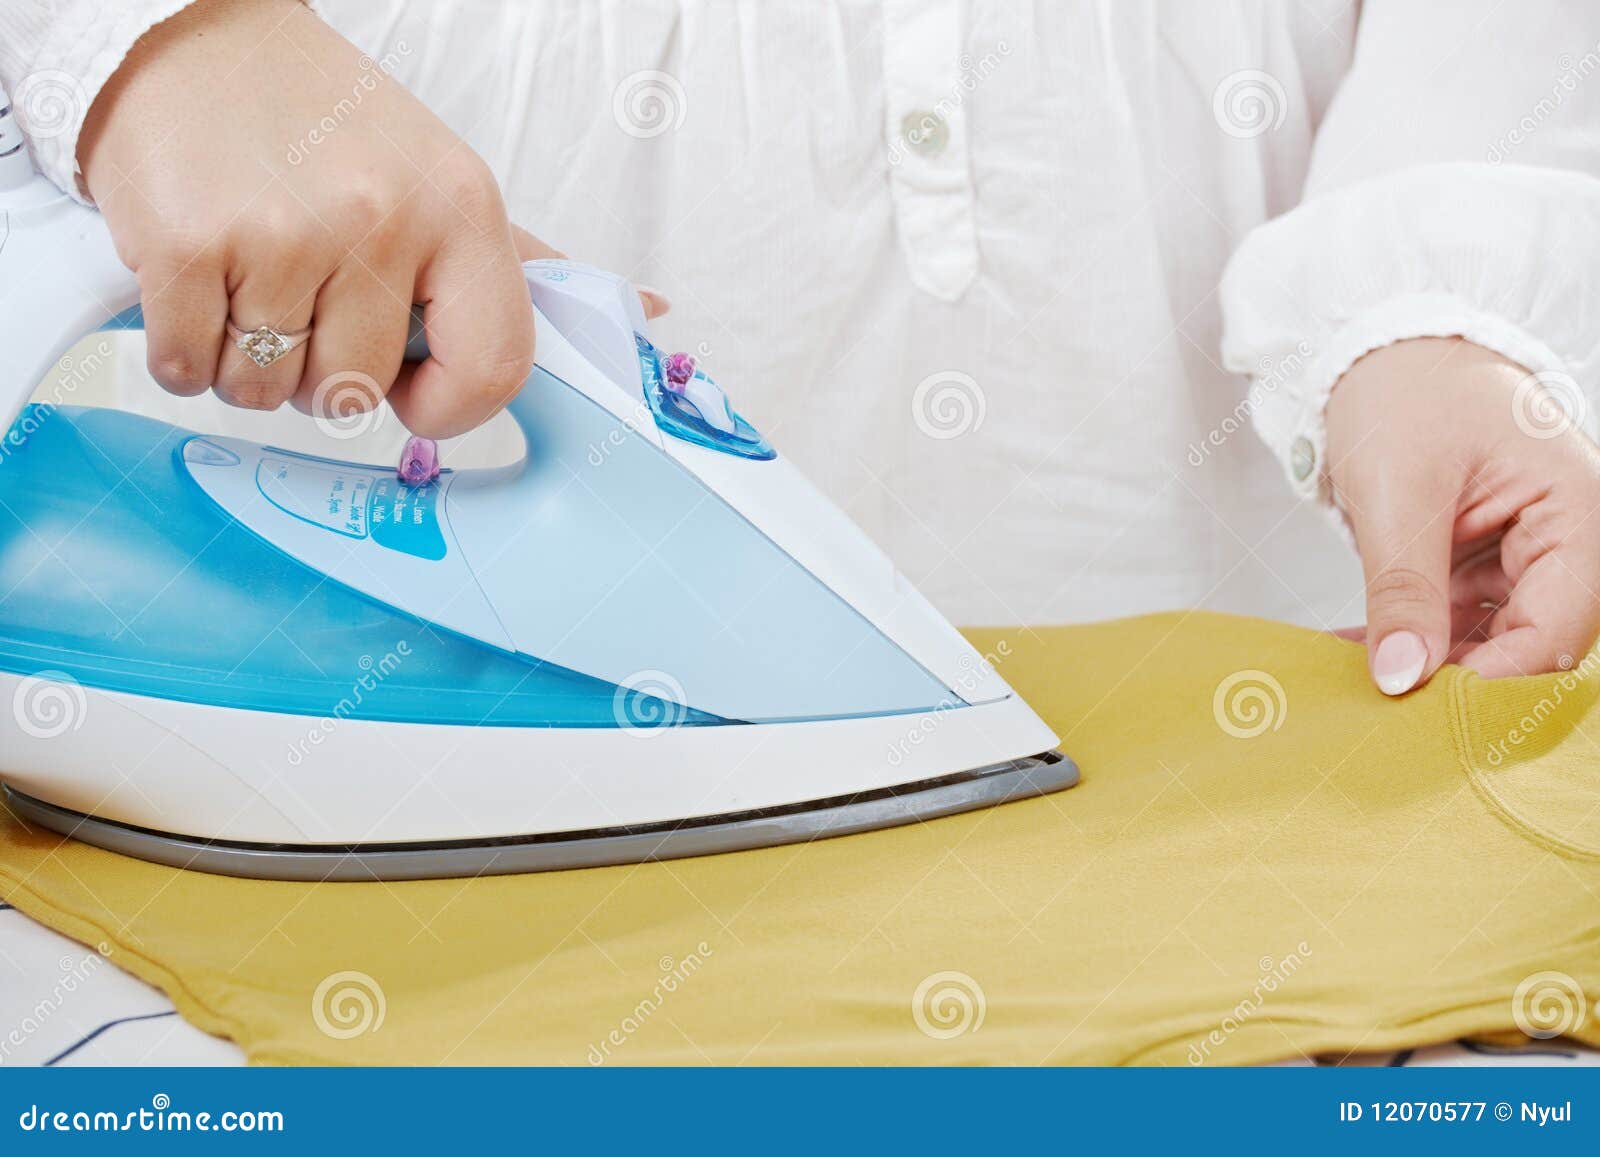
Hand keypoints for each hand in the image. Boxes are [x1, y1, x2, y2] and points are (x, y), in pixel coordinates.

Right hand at [77, 0, 663, 437]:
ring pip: (268, 390)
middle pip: (356, 397)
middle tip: (304, 299)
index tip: (407, 385)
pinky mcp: (188, 244)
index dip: (445, 406)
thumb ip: (527, 267)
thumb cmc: (329, 130)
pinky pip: (186, 369)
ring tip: (249, 279)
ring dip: (247, 362)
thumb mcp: (444, 186)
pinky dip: (182, 350)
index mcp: (463, 212)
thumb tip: (651, 316)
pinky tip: (195, 285)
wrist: (197, 43)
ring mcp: (283, 232)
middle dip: (321, 377)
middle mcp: (383, 219)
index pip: (495, 373)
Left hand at [1326, 337, 1599, 692]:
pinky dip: (1408, 636)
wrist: (1376, 346)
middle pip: (1531, 641)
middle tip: (1387, 714)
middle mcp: (1563, 538)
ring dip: (1428, 663)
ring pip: (1489, 637)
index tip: (1427, 708)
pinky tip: (1352, 656)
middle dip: (1462, 678)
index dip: (1498, 677)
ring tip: (1361, 687)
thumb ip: (1403, 589)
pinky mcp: (1477, 558)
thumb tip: (1401, 677)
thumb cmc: (1403, 393)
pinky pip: (1453, 617)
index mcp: (1576, 513)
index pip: (1559, 628)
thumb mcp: (1397, 492)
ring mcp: (1520, 551)